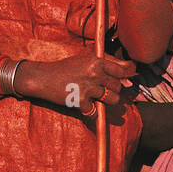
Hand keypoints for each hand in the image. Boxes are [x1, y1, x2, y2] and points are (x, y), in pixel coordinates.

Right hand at [15, 54, 136, 113]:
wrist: (44, 78)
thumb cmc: (65, 68)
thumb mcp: (85, 59)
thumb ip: (106, 63)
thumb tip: (128, 73)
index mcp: (97, 61)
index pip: (123, 70)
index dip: (127, 75)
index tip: (129, 78)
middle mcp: (94, 74)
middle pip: (118, 86)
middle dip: (113, 89)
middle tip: (102, 88)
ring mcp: (88, 88)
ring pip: (112, 100)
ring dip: (107, 100)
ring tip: (96, 97)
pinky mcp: (81, 102)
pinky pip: (96, 112)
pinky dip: (92, 112)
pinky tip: (85, 106)